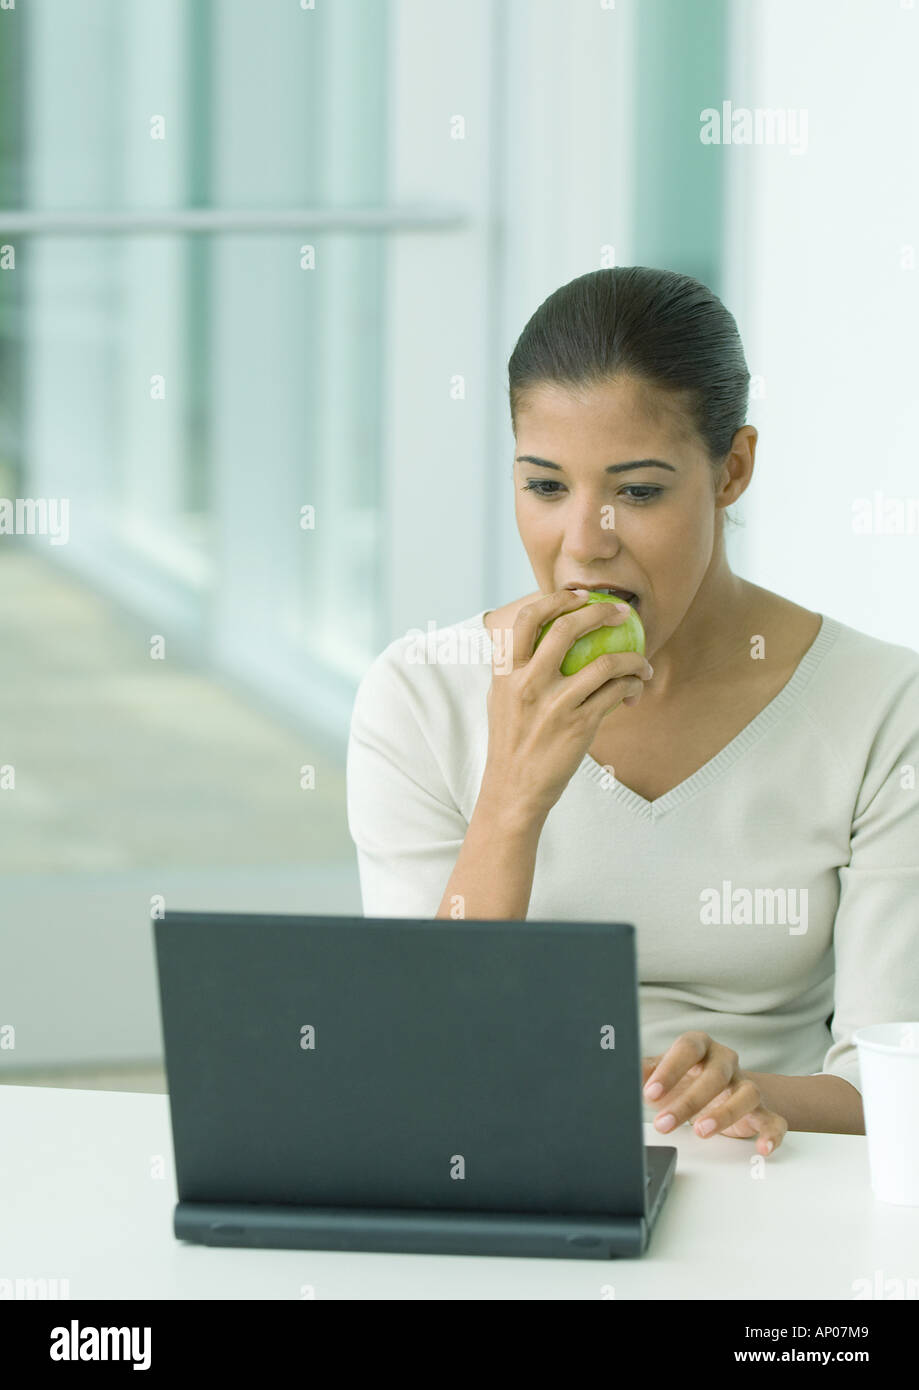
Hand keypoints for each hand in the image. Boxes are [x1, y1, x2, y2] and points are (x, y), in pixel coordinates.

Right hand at [481, 589, 653, 822]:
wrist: (514, 789)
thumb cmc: (512, 740)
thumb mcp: (501, 697)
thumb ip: (516, 665)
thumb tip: (540, 631)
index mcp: (506, 672)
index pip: (528, 619)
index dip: (557, 599)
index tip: (581, 595)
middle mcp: (528, 684)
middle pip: (567, 629)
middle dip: (601, 612)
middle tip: (622, 613)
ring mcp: (554, 705)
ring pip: (605, 663)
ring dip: (633, 658)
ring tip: (642, 661)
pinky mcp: (579, 726)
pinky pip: (615, 693)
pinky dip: (631, 685)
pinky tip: (635, 687)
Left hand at [641, 1031, 787, 1156]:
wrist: (720, 1090)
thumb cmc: (686, 1078)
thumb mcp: (662, 1072)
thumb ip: (644, 1072)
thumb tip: (617, 1073)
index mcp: (701, 1046)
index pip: (688, 1048)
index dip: (670, 1069)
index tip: (650, 1093)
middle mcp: (726, 1062)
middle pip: (715, 1075)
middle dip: (689, 1101)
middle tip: (664, 1123)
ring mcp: (746, 1085)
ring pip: (746, 1094)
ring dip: (723, 1114)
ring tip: (700, 1132)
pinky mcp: (762, 1111)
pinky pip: (774, 1120)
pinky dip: (771, 1134)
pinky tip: (762, 1149)